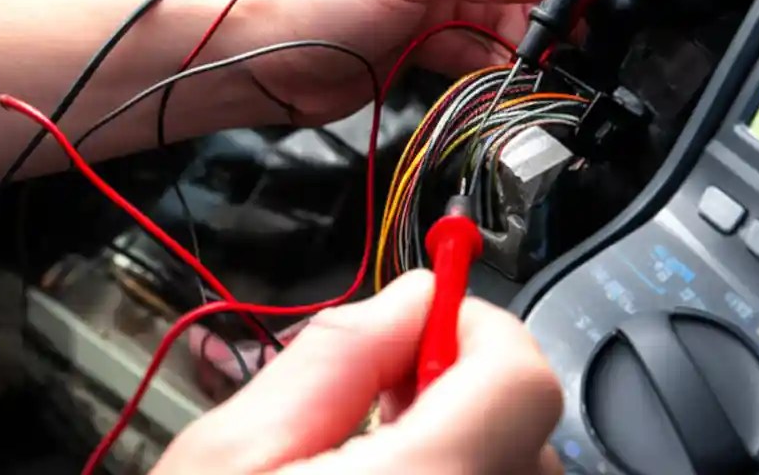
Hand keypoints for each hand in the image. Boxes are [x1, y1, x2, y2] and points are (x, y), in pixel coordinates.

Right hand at [152, 270, 564, 474]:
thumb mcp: (230, 456)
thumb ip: (335, 360)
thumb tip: (411, 300)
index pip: (522, 381)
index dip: (478, 330)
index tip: (426, 325)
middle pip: (528, 439)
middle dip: (463, 396)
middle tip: (381, 402)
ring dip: (467, 456)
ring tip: (375, 466)